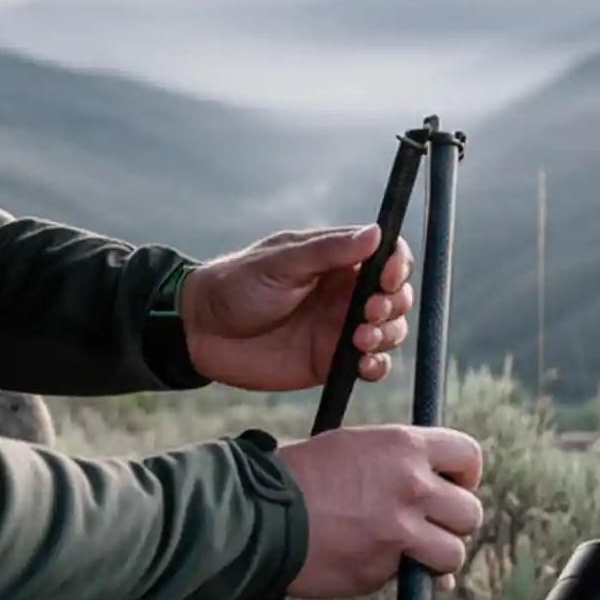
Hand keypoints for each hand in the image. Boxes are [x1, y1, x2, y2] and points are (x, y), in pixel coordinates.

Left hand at [180, 225, 413, 391]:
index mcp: (337, 261)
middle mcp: (345, 293)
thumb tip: (375, 234)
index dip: (397, 265)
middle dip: (394, 303)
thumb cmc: (236, 286)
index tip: (388, 276)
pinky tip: (363, 363)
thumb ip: (328, 251)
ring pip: (390, 330)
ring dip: (387, 334)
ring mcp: (340, 328)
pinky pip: (371, 364)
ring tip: (359, 338)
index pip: (387, 256)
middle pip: (396, 295)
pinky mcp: (332, 361)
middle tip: (369, 311)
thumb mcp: (281, 262)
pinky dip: (377, 365)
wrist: (201, 332)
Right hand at [278, 425, 484, 598]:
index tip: (454, 486)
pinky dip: (402, 576)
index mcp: (404, 446)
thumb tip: (435, 500)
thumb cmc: (301, 476)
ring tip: (412, 550)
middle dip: (455, 522)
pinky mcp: (384, 569)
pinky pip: (413, 577)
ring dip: (438, 557)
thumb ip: (400, 468)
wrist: (260, 513)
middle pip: (470, 512)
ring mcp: (400, 531)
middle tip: (430, 524)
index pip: (468, 455)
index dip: (466, 475)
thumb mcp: (354, 448)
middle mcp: (411, 486)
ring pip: (454, 553)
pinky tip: (375, 562)